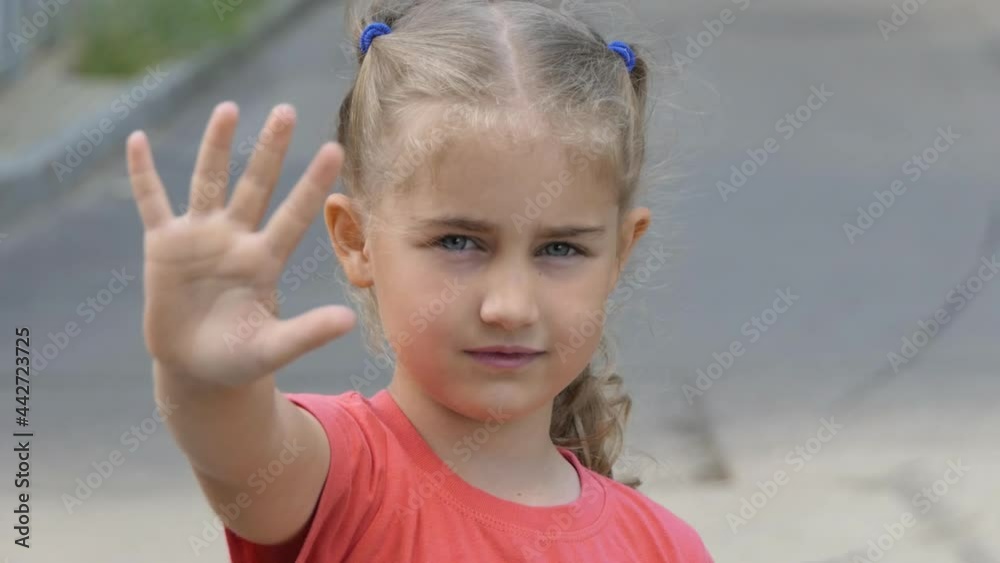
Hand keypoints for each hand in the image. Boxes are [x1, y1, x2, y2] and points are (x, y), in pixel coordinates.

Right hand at [127, 102, 355, 386]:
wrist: (197, 368)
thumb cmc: (239, 359)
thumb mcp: (273, 348)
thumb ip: (308, 333)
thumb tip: (350, 321)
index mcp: (265, 261)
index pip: (294, 215)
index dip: (312, 185)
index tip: (334, 150)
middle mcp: (236, 240)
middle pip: (255, 185)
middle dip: (269, 149)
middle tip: (287, 110)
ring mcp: (199, 238)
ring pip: (208, 182)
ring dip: (216, 146)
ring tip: (228, 108)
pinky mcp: (163, 245)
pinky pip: (152, 202)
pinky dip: (143, 174)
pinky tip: (137, 140)